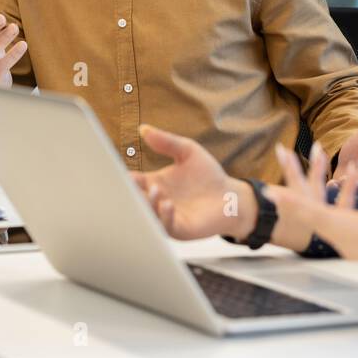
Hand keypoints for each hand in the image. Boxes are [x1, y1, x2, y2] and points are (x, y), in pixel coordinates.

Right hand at [134, 124, 253, 240]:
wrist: (231, 196)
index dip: (127, 178)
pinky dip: (165, 217)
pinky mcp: (180, 229)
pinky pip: (166, 227)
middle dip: (132, 193)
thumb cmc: (208, 175)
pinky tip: (168, 204)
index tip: (126, 173)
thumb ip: (166, 141)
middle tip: (132, 183)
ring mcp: (166, 216)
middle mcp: (157, 201)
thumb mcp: (187, 151)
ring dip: (149, 204)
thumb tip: (143, 128)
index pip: (133, 182)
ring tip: (155, 190)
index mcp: (154, 183)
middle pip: (136, 199)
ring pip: (149, 215)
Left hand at [267, 152, 357, 271]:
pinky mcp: (357, 249)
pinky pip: (330, 227)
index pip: (318, 216)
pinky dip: (317, 210)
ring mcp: (353, 250)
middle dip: (292, 197)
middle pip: (313, 219)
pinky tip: (312, 197)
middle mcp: (351, 245)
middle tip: (270, 180)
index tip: (271, 193)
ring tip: (285, 180)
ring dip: (303, 202)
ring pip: (319, 223)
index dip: (294, 203)